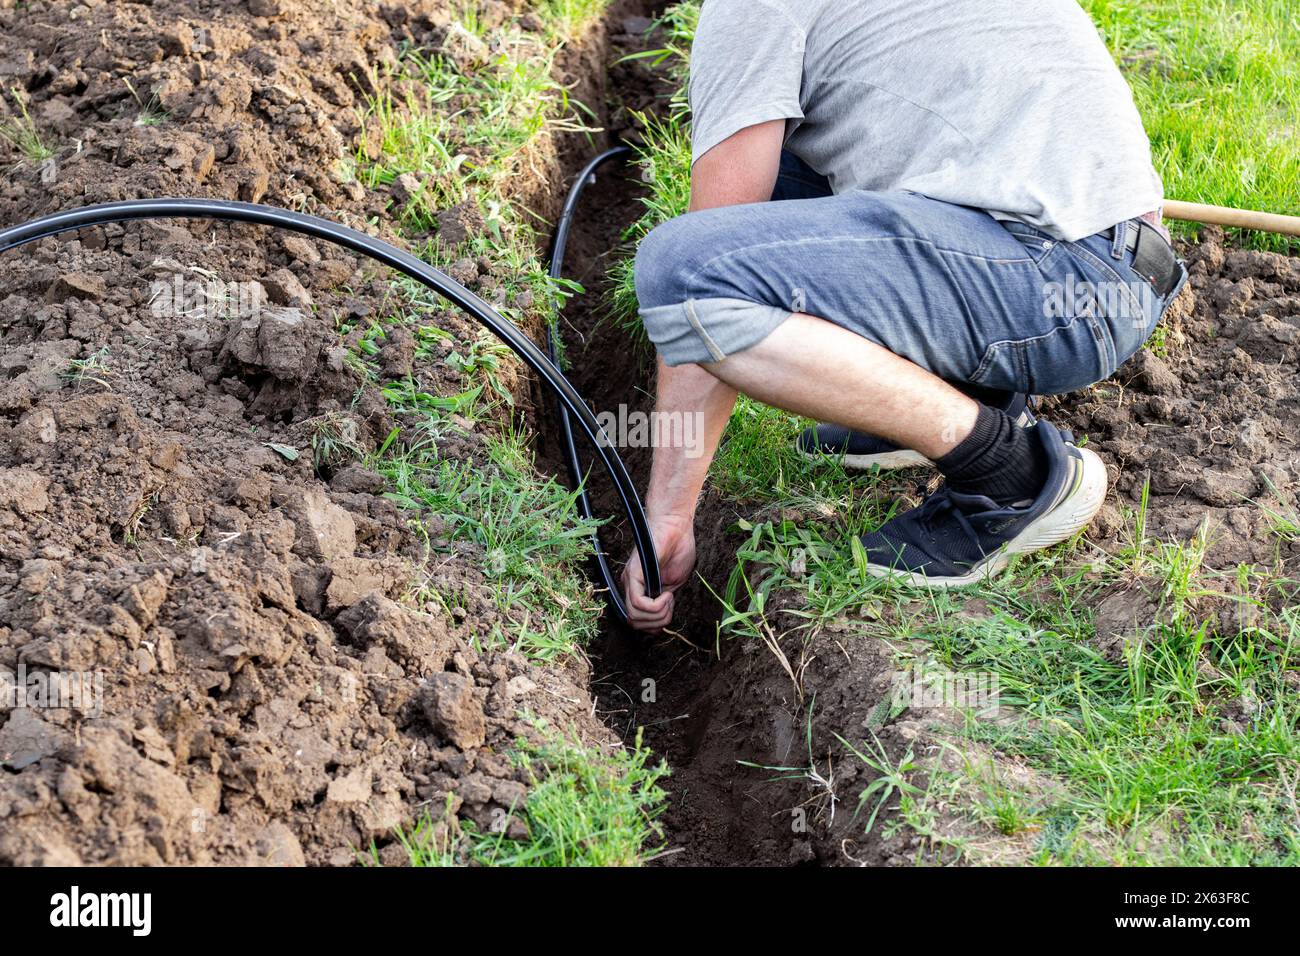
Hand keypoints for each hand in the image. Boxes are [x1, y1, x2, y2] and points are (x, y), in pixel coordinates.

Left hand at [622, 512, 696, 631]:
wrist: (676, 525)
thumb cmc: (678, 548)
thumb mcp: (674, 583)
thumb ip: (665, 602)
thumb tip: (661, 620)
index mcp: (640, 588)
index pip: (638, 621)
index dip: (656, 624)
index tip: (671, 609)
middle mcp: (631, 585)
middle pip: (635, 623)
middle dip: (658, 622)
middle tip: (671, 604)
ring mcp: (630, 580)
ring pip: (635, 616)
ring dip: (658, 614)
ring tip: (669, 597)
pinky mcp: (634, 573)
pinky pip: (638, 603)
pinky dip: (656, 605)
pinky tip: (666, 593)